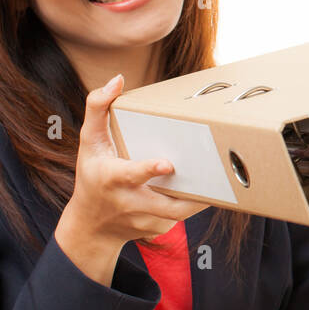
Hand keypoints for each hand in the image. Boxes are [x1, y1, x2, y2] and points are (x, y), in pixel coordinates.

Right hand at [54, 74, 207, 284]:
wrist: (91, 226)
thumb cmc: (92, 176)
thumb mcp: (89, 142)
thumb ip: (97, 108)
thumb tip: (117, 80)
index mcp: (112, 178)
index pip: (130, 175)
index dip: (148, 170)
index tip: (168, 164)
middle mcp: (128, 203)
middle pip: (165, 205)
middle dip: (189, 196)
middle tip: (215, 178)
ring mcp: (143, 220)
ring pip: (178, 214)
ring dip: (199, 200)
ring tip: (219, 182)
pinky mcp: (156, 230)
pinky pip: (179, 217)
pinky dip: (192, 203)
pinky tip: (202, 190)